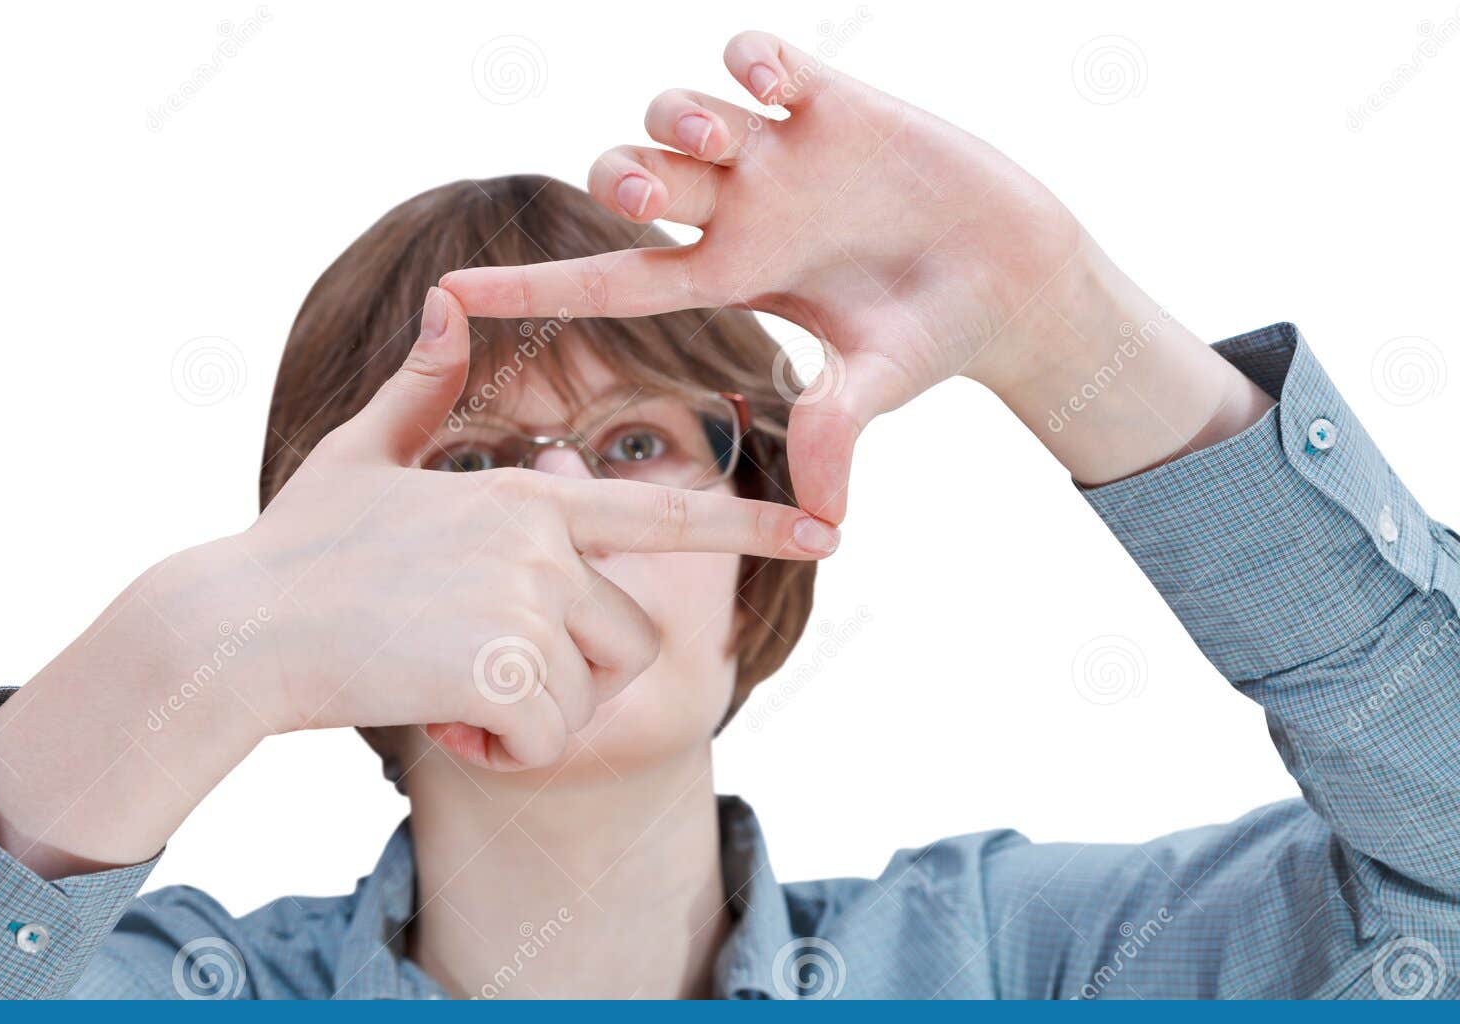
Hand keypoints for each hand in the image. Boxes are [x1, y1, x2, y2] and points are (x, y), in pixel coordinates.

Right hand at [207, 286, 835, 770]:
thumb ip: (423, 389)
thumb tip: (449, 304)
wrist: (235, 628)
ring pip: (590, 695)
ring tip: (442, 682)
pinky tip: (436, 714)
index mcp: (528, 495)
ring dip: (525, 713)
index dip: (754, 524)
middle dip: (568, 674)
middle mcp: (543, 539)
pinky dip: (500, 748)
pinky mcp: (507, 665)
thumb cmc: (297, 549)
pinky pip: (550, 740)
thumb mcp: (364, 455)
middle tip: (473, 668)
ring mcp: (529, 599)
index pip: (665, 509)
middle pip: (630, 639)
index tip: (829, 531)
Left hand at [440, 31, 1089, 519]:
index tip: (449, 292)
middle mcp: (739, 212)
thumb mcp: (880, 382)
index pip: (609, 280)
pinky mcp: (831, 102)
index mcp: (730, 277)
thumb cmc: (936, 335)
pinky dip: (749, 61)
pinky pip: (762, 61)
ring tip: (713, 132)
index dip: (530, 285)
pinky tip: (766, 79)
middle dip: (624, 178)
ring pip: (682, 116)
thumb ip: (842, 430)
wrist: (1013, 277)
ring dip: (677, 116)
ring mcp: (779, 154)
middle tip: (647, 194)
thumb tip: (829, 524)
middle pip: (634, 180)